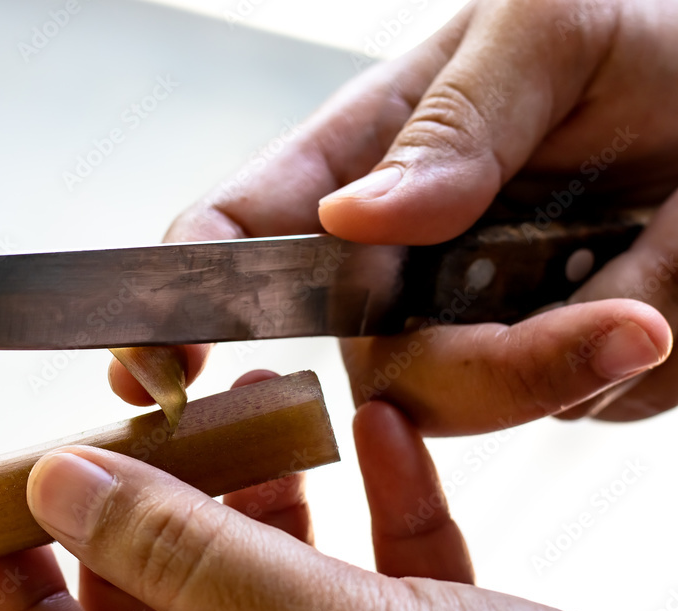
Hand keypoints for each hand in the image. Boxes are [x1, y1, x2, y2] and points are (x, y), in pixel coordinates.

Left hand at [0, 371, 668, 610]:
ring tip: (279, 403)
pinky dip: (388, 504)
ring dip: (278, 487)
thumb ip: (188, 561)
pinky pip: (388, 575)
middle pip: (164, 605)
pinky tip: (393, 430)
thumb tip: (58, 484)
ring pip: (275, 577)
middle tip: (165, 418)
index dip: (12, 577)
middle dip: (165, 501)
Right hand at [110, 0, 677, 432]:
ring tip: (669, 259)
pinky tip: (666, 282)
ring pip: (469, 403)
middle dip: (488, 368)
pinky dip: (631, 360)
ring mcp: (465, 323)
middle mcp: (398, 262)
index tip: (153, 369)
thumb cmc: (639, 33)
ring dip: (580, 350)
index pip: (236, 237)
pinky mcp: (540, 366)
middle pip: (372, 363)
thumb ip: (450, 124)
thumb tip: (350, 221)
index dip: (177, 306)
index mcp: (362, 163)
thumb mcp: (549, 32)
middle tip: (637, 317)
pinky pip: (568, 405)